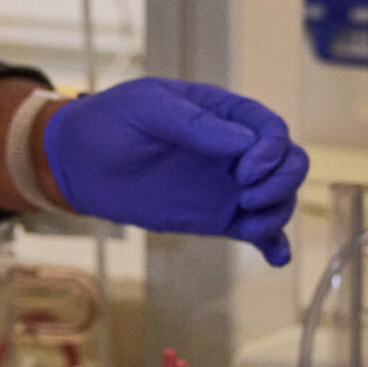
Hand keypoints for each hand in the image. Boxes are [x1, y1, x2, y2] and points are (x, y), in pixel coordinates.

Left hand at [43, 79, 308, 265]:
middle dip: (281, 182)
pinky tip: (277, 257)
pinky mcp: (217, 217)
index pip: (271, 130)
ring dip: (276, 213)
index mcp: (224, 114)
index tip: (243, 171)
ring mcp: (228, 185)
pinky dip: (273, 243)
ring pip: (279, 198)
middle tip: (247, 197)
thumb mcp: (148, 109)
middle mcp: (235, 150)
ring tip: (247, 225)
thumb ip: (195, 124)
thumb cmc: (111, 122)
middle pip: (289, 163)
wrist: (79, 163)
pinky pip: (257, 230)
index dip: (270, 152)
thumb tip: (243, 143)